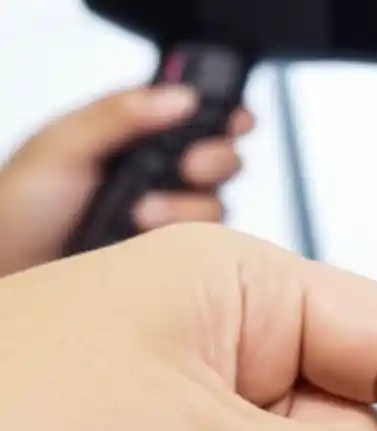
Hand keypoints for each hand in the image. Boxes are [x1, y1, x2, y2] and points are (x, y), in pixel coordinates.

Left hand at [0, 85, 252, 276]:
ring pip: (218, 203)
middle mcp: (160, 172)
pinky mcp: (172, 253)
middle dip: (214, 160)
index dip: (227, 114)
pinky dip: (183, 237)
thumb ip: (118, 114)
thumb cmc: (19, 207)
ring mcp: (169, 215)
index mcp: (136, 132)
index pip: (198, 113)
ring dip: (186, 206)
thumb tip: (180, 97)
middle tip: (189, 167)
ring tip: (141, 214)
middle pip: (224, 157)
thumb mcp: (61, 146)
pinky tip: (145, 236)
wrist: (9, 269)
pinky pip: (207, 244)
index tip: (234, 121)